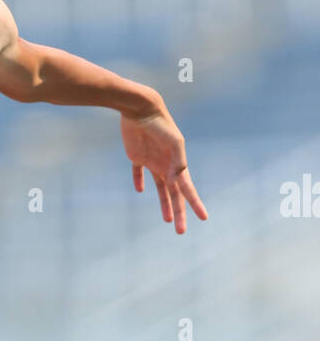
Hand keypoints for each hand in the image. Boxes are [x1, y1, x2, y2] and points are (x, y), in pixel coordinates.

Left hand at [121, 99, 207, 233]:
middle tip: (181, 232)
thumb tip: (176, 180)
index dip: (195, 204)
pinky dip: (138, 181)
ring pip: (159, 188)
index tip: (203, 218)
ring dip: (163, 204)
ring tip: (166, 220)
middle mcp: (167, 164)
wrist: (140, 108)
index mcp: (177, 163)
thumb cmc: (159, 123)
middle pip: (174, 195)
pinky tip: (140, 190)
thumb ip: (178, 160)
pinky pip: (138, 172)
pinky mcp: (136, 156)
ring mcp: (152, 161)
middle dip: (178, 213)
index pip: (187, 189)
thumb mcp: (174, 141)